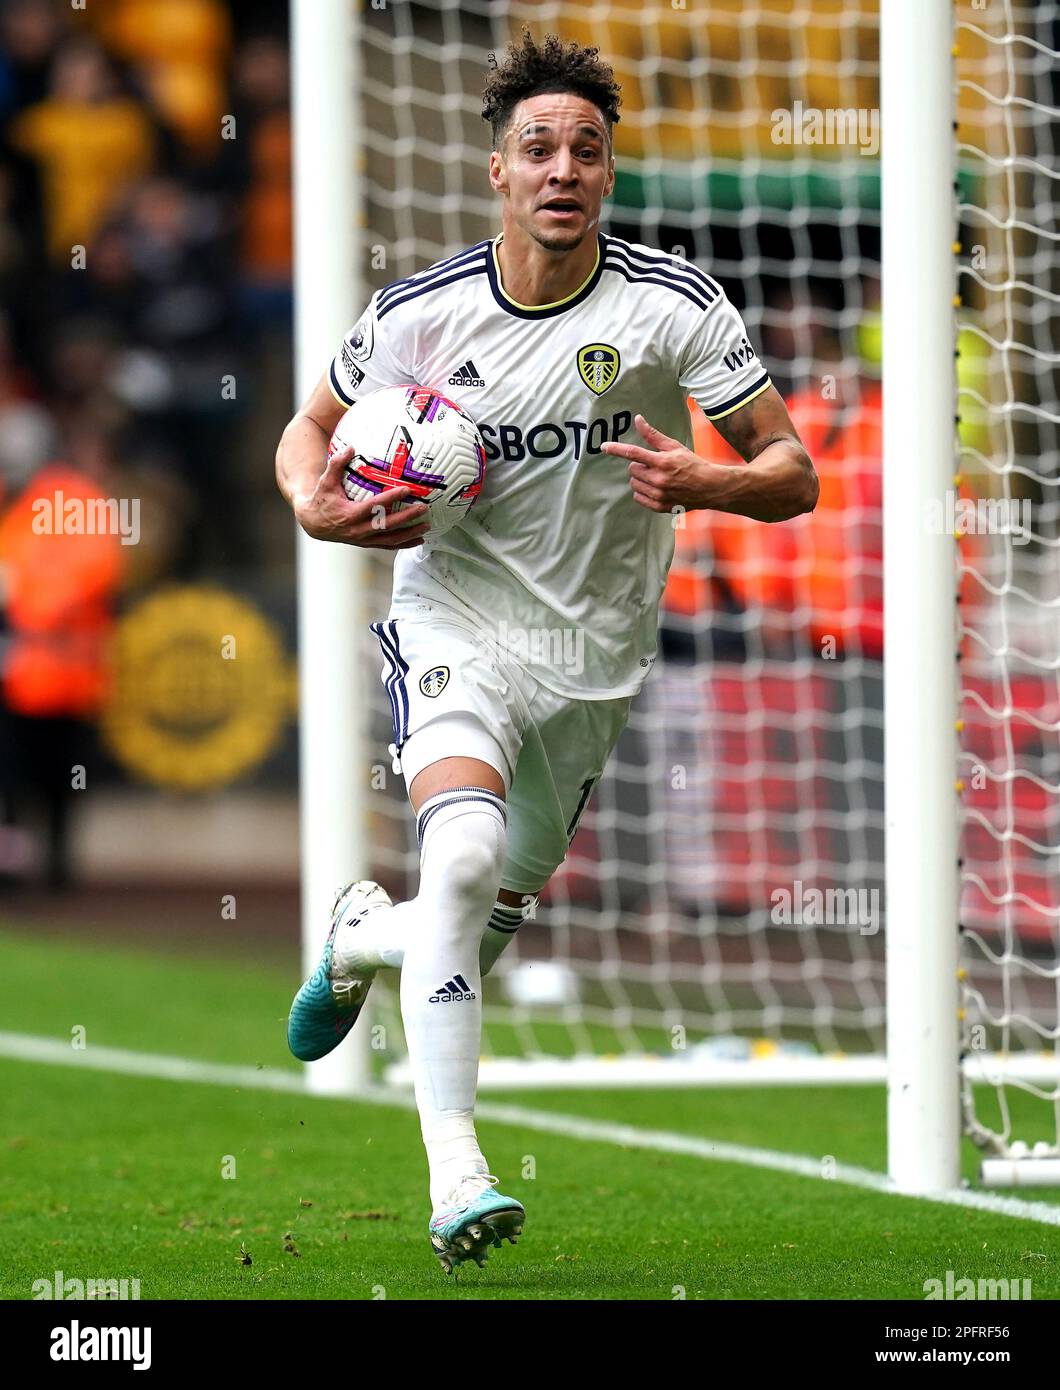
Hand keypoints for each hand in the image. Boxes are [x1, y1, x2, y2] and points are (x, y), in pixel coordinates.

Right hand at [293, 445, 429, 547]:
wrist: (313, 524)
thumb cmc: (321, 499)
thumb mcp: (325, 481)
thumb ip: (336, 464)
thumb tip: (350, 447)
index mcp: (350, 514)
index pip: (375, 506)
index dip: (391, 497)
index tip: (407, 489)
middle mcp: (358, 530)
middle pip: (387, 525)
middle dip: (407, 518)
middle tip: (423, 508)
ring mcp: (363, 539)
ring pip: (390, 539)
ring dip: (409, 534)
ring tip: (426, 526)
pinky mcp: (366, 544)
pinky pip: (387, 546)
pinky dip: (403, 544)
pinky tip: (418, 540)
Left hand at [600, 413, 735, 513]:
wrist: (710, 487)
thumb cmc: (693, 464)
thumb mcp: (674, 447)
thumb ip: (653, 435)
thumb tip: (638, 419)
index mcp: (662, 462)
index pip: (633, 453)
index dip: (616, 449)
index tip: (604, 446)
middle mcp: (659, 479)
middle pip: (632, 469)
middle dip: (639, 465)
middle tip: (654, 465)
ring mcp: (659, 495)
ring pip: (634, 484)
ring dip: (640, 478)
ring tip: (656, 476)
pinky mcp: (660, 506)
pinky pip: (638, 498)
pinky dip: (642, 492)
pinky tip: (655, 487)